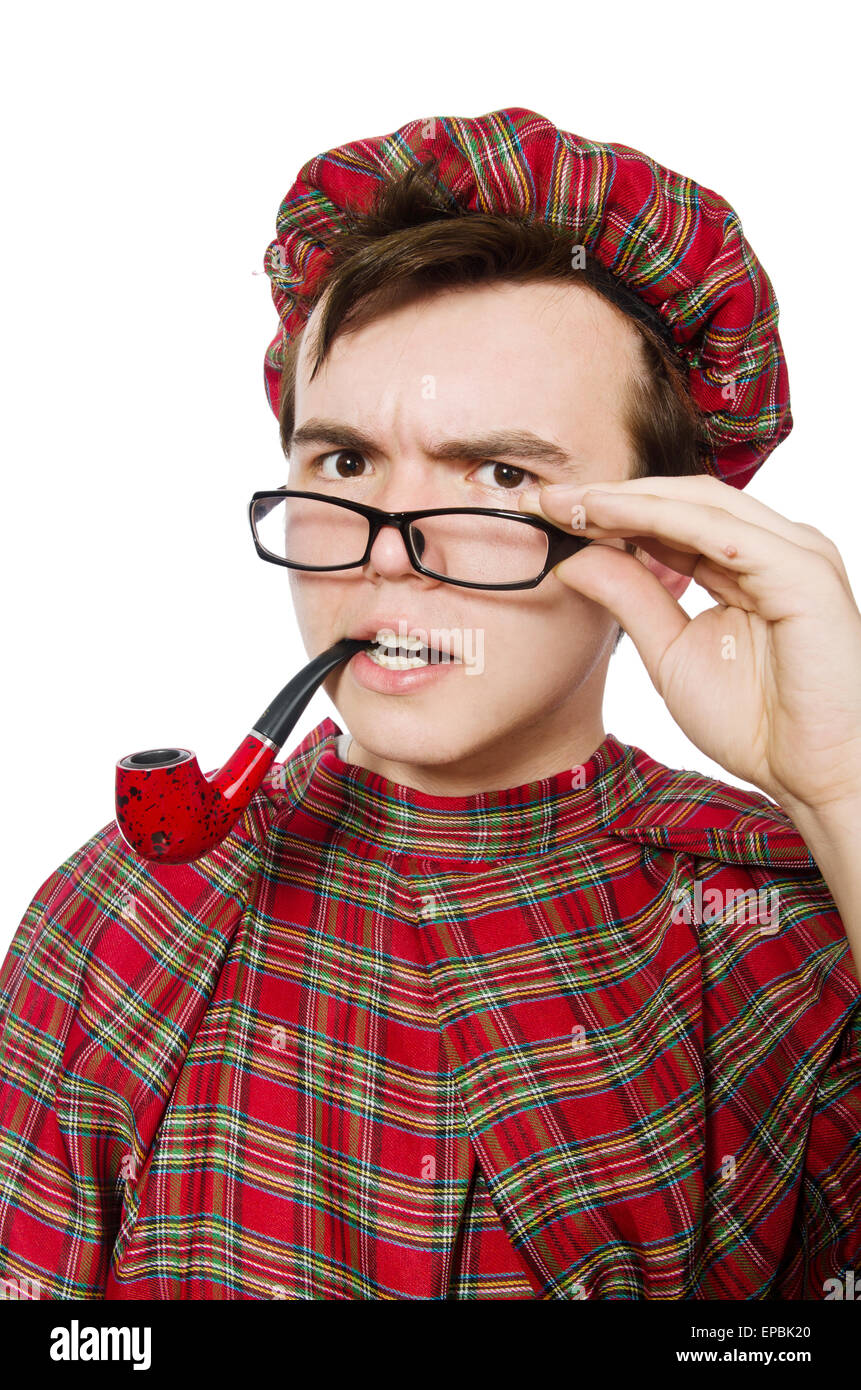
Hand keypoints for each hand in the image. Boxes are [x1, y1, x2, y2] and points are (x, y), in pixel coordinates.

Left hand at [519, 474, 860, 817]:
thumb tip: (573, 558)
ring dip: (631, 500)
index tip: (550, 513)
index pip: (674, 520)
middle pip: (685, 501)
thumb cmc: (759, 724)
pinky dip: (665, 520)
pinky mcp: (804, 574)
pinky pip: (725, 534)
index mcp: (749, 564)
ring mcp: (795, 555)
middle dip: (613, 497)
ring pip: (702, 505)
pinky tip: (614, 517)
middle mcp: (775, 549)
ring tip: (574, 503)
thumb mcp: (672, 653)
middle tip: (550, 499)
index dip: (610, 513)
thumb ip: (631, 600)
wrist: (813, 775)